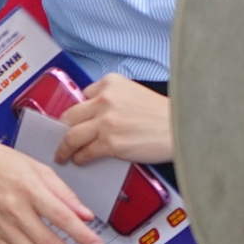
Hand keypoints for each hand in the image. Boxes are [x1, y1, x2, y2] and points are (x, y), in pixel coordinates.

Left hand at [55, 76, 172, 166]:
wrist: (182, 129)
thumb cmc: (163, 115)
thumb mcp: (134, 93)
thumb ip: (112, 99)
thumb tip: (94, 115)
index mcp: (110, 83)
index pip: (83, 96)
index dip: (78, 112)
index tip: (74, 120)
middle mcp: (104, 99)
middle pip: (70, 115)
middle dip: (64, 129)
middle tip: (61, 138)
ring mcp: (105, 121)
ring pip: (72, 136)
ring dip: (64, 148)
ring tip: (62, 155)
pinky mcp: (110, 143)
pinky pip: (85, 153)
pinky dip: (79, 158)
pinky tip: (79, 160)